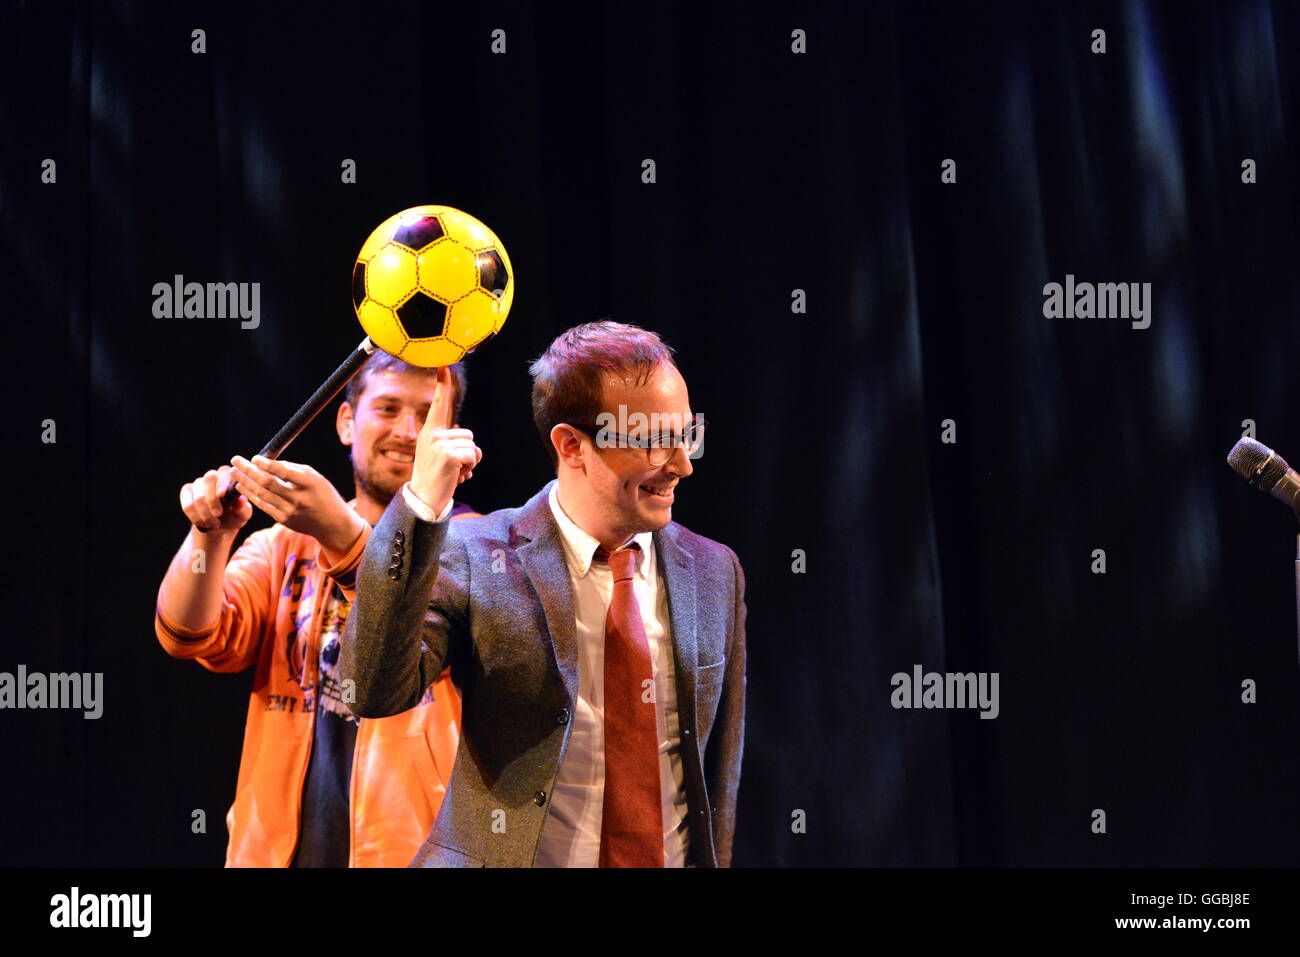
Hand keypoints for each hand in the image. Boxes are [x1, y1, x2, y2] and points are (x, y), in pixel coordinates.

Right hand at [181, 465, 252, 534]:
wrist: (218, 526)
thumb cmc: (234, 516)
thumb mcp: (242, 515)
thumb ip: (243, 508)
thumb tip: (241, 499)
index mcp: (229, 477)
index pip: (224, 472)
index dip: (222, 482)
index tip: (222, 495)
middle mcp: (213, 476)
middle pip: (208, 479)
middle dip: (212, 500)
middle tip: (218, 514)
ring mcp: (198, 483)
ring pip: (198, 496)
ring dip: (205, 513)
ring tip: (214, 524)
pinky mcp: (186, 492)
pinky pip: (187, 505)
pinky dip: (195, 517)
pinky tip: (202, 523)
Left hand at [229, 454, 363, 554]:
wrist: (331, 523)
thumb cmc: (323, 494)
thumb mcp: (315, 477)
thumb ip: (293, 470)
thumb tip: (268, 463)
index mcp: (310, 484)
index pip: (285, 473)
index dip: (267, 465)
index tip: (255, 458)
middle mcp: (299, 499)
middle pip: (268, 483)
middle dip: (249, 470)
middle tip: (235, 460)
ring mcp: (290, 511)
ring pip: (262, 494)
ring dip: (245, 482)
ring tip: (234, 472)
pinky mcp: (283, 520)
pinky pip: (263, 505)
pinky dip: (251, 495)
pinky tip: (242, 486)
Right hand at [410, 376, 481, 515]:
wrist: (424, 500)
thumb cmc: (436, 478)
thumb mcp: (439, 456)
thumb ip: (451, 444)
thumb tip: (470, 446)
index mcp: (429, 432)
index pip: (439, 404)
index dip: (443, 384)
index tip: (444, 365)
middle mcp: (432, 435)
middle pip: (468, 435)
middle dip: (468, 453)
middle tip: (453, 467)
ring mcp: (439, 444)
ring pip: (472, 446)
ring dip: (470, 462)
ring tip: (454, 472)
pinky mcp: (448, 456)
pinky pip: (473, 456)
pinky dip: (470, 468)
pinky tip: (457, 476)